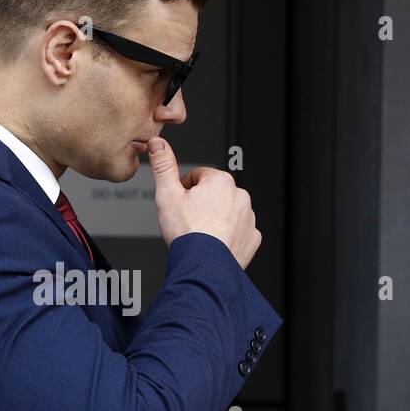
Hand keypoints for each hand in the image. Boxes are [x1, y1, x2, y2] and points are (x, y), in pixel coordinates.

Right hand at [147, 137, 261, 269]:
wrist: (203, 266)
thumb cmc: (187, 233)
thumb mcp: (167, 194)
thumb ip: (163, 166)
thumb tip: (158, 144)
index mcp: (220, 181)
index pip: (198, 176)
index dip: (184, 190)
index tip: (179, 204)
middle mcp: (240, 196)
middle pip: (214, 194)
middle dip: (201, 204)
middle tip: (188, 221)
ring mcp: (248, 218)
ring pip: (227, 212)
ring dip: (215, 219)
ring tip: (200, 234)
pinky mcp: (252, 237)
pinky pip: (238, 231)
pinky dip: (227, 236)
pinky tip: (214, 244)